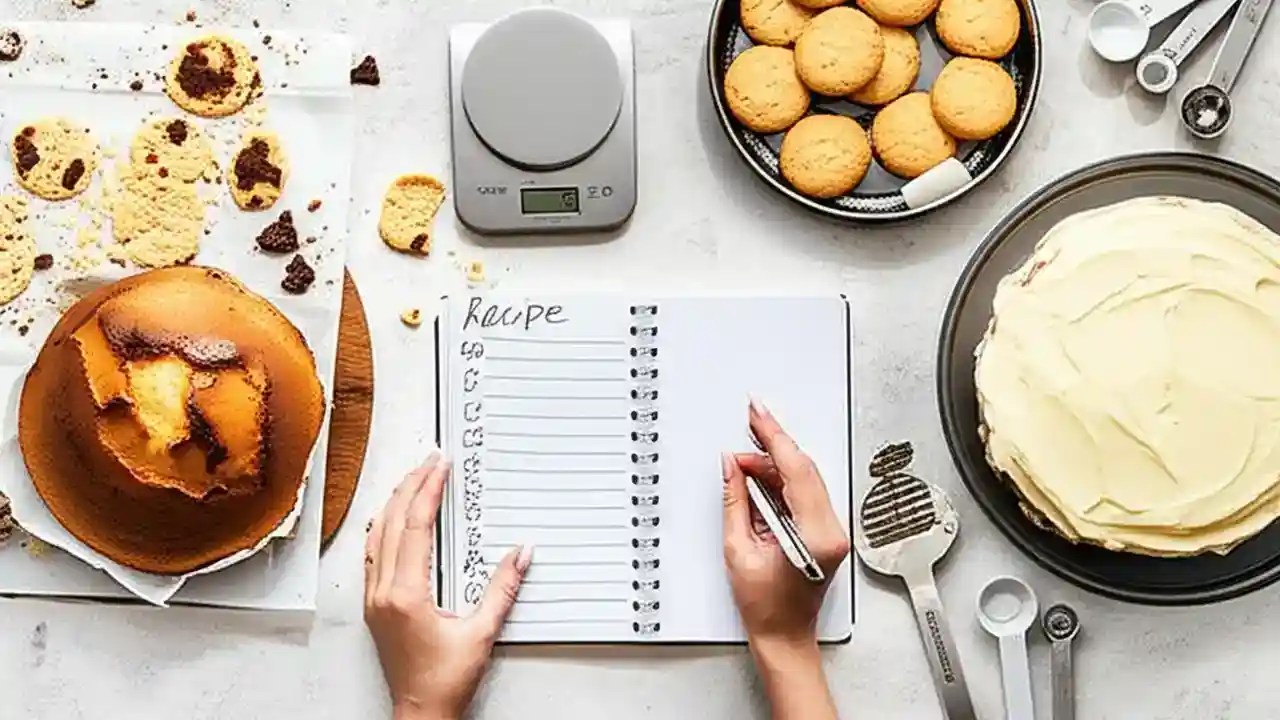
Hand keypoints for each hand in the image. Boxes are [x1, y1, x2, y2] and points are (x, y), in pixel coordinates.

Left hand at [364, 454, 532, 719]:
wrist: (421, 712)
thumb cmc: (445, 682)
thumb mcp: (482, 632)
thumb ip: (503, 589)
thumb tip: (521, 554)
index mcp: (406, 595)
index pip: (415, 527)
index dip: (428, 491)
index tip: (440, 467)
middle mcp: (383, 593)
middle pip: (391, 523)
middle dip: (410, 486)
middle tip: (429, 461)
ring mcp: (374, 599)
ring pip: (376, 536)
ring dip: (394, 503)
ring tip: (411, 479)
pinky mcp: (374, 606)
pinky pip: (373, 555)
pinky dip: (383, 527)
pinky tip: (391, 520)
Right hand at [721, 399, 850, 646]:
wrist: (785, 636)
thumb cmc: (766, 608)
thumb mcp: (738, 550)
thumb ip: (735, 501)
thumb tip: (732, 466)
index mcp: (816, 534)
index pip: (796, 470)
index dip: (774, 437)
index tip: (758, 414)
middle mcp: (831, 529)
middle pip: (803, 470)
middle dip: (771, 447)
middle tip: (747, 426)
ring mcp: (831, 529)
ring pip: (803, 478)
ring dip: (772, 465)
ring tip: (743, 462)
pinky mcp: (824, 530)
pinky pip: (803, 492)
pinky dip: (780, 481)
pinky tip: (759, 478)